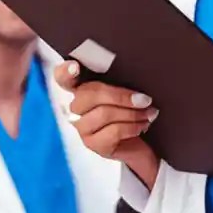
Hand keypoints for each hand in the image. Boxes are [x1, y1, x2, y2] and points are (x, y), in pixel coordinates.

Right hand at [53, 61, 159, 188]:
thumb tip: (131, 71)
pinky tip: (143, 125)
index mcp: (80, 90)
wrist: (138, 146)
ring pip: (104, 114)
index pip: (62, 78)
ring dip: (132, 113)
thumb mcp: (123, 94)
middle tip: (145, 99)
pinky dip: (133, 126)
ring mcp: (82, 128)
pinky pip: (114, 131)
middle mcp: (75, 109)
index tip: (74, 66)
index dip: (65, 72)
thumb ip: (117, 82)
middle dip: (121, 96)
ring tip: (149, 112)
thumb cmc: (129, 113)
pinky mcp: (93, 145)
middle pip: (90, 95)